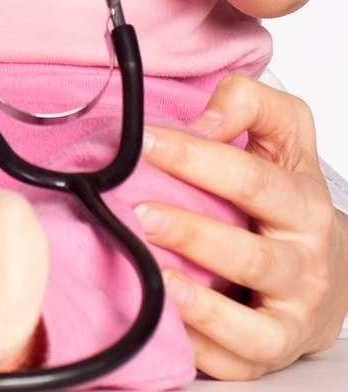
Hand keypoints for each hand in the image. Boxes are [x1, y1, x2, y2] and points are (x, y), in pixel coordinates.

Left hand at [139, 74, 346, 378]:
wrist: (328, 268)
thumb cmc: (289, 194)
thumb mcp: (283, 132)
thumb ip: (248, 103)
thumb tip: (202, 121)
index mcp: (303, 205)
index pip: (251, 180)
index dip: (196, 158)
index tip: (145, 141)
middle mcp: (303, 265)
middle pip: (249, 255)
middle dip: (191, 234)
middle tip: (138, 211)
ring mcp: (289, 315)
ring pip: (248, 323)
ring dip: (198, 303)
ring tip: (154, 275)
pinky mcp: (270, 353)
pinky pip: (236, 362)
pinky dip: (201, 348)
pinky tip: (166, 322)